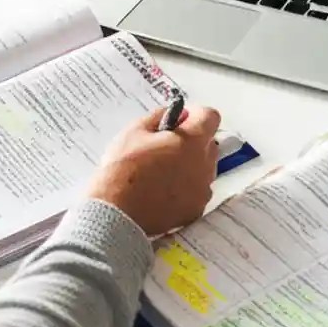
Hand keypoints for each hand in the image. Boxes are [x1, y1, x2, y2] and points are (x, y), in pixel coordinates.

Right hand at [88, 106, 220, 236]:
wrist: (117, 212)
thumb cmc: (123, 168)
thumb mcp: (135, 131)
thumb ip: (159, 116)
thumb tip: (174, 114)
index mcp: (192, 142)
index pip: (210, 116)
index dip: (195, 114)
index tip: (180, 119)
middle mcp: (205, 165)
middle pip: (208, 143)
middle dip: (192, 139)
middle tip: (165, 145)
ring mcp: (202, 190)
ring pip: (204, 168)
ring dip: (190, 163)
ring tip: (162, 170)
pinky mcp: (196, 210)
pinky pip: (197, 190)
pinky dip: (186, 187)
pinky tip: (163, 189)